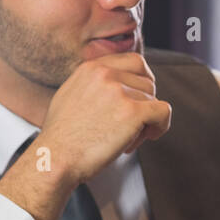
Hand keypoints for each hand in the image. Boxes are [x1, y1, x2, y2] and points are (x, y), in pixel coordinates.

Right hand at [39, 53, 172, 185]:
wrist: (56, 158)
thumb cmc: (62, 137)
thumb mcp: (71, 95)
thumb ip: (94, 85)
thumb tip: (118, 86)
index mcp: (91, 68)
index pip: (134, 62)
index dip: (142, 82)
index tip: (139, 100)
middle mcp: (105, 74)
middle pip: (147, 82)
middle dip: (145, 104)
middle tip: (133, 126)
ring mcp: (119, 91)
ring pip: (154, 99)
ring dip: (147, 121)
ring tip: (127, 139)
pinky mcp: (132, 111)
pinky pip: (163, 111)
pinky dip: (162, 125)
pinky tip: (149, 136)